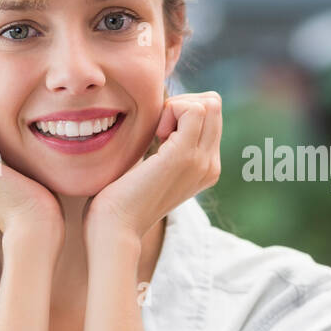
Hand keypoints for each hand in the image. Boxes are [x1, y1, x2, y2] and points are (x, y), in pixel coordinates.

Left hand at [84, 92, 222, 241]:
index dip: (183, 110)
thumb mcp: (152, 167)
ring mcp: (202, 161)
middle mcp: (211, 165)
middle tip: (157, 130)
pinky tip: (154, 135)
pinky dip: (170, 110)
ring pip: (209, 103)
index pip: (211, 114)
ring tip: (157, 134)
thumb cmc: (121, 198)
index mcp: (206, 167)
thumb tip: (160, 116)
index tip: (158, 132)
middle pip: (214, 105)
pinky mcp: (185, 155)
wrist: (116, 227)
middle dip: (182, 104)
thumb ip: (165, 145)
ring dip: (177, 106)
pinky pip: (194, 109)